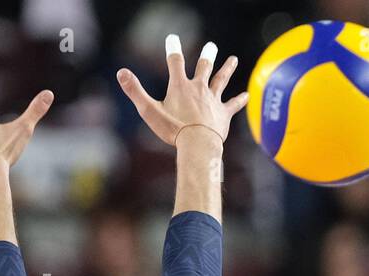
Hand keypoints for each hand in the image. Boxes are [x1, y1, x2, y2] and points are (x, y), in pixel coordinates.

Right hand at [117, 35, 248, 146]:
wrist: (198, 145)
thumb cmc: (172, 129)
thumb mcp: (148, 110)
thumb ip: (134, 90)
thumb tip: (120, 72)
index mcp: (180, 86)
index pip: (175, 62)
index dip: (173, 49)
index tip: (172, 38)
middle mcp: (199, 89)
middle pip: (204, 67)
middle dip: (207, 55)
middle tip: (212, 45)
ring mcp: (213, 100)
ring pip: (221, 80)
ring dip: (227, 68)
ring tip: (233, 59)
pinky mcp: (223, 114)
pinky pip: (233, 105)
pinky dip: (240, 100)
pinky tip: (247, 95)